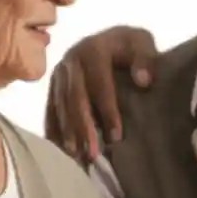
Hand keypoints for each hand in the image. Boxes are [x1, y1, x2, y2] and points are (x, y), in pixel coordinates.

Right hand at [45, 26, 157, 162]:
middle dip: (83, 128)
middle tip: (92, 154)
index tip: (116, 136)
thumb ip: (146, 59)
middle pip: (75, 98)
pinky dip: (55, 130)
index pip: (100, 84)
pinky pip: (50, 110)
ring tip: (77, 157)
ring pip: (60, 106)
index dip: (107, 110)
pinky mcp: (53, 85)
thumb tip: (143, 80)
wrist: (111, 40)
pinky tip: (60, 151)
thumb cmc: (130, 47)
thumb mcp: (143, 43)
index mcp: (93, 49)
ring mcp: (59, 73)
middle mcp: (71, 60)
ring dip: (67, 133)